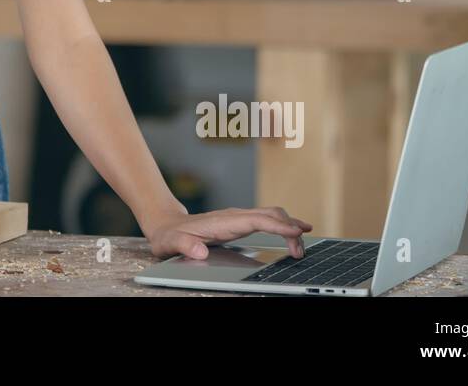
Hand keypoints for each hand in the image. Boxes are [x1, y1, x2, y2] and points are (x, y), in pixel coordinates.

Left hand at [143, 206, 312, 260]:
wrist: (166, 225)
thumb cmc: (169, 236)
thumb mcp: (170, 243)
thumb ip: (184, 246)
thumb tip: (200, 252)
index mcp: (222, 222)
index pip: (255, 220)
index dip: (277, 226)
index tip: (295, 232)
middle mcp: (233, 216)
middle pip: (269, 215)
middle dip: (289, 229)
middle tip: (301, 251)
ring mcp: (237, 218)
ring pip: (270, 215)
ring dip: (289, 227)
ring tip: (302, 245)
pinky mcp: (239, 223)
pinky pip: (266, 221)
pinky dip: (282, 226)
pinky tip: (292, 235)